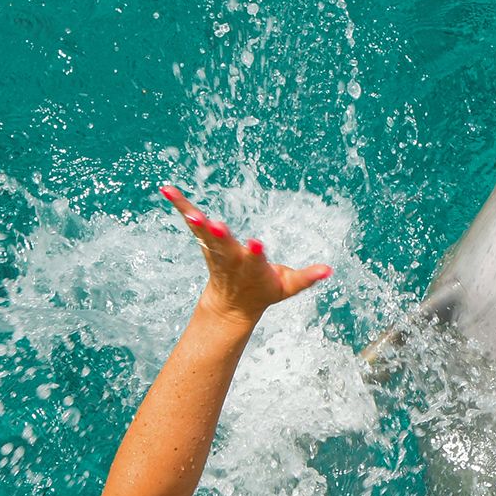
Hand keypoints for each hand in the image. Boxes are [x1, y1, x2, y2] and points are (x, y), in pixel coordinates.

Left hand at [160, 185, 332, 324]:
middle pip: (225, 247)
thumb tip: (329, 270)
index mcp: (253, 268)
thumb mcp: (287, 287)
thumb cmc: (264, 291)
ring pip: (204, 234)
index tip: (255, 244)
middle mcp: (231, 259)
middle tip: (216, 225)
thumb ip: (306, 278)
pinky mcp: (204, 240)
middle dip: (221, 236)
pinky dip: (180, 204)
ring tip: (187, 209)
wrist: (231, 306)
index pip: (254, 260)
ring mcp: (215, 250)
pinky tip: (167, 189)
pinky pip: (191, 220)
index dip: (254, 253)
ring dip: (196, 220)